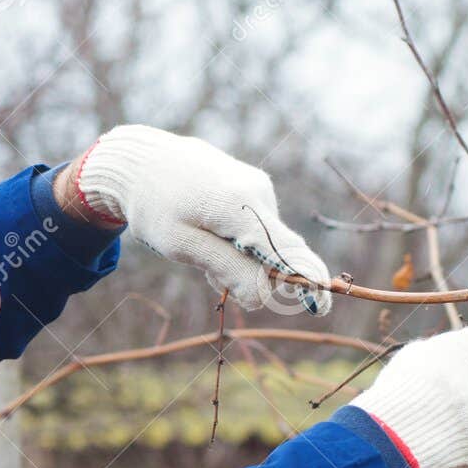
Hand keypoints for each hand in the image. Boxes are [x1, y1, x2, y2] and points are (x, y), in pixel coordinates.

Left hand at [68, 125, 332, 314]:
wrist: (143, 160)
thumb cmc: (155, 205)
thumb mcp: (181, 245)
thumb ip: (224, 268)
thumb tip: (262, 298)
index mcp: (240, 206)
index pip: (287, 251)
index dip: (308, 281)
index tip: (324, 306)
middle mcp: (258, 193)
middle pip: (277, 252)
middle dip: (251, 274)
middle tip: (209, 272)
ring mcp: (258, 186)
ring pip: (262, 243)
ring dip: (237, 258)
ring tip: (198, 244)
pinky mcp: (253, 186)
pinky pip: (255, 227)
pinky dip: (236, 241)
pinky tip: (207, 231)